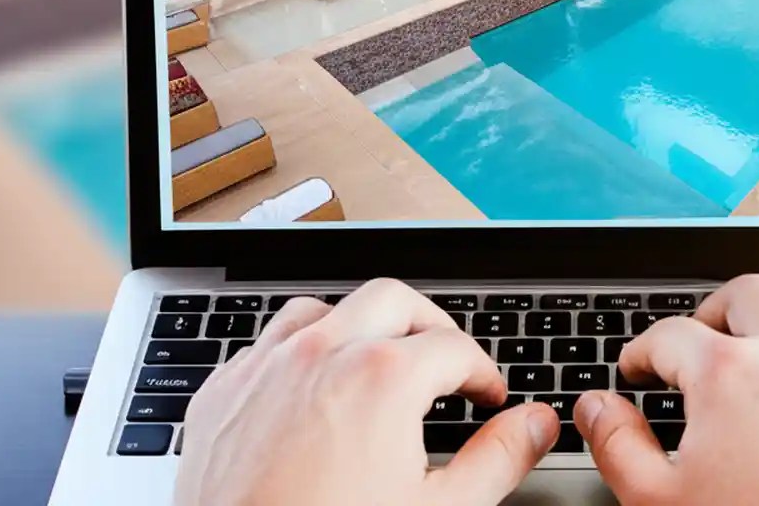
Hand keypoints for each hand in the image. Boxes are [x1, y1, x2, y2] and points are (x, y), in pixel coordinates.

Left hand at [174, 279, 560, 505]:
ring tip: (380, 362)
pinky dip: (301, 352)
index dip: (482, 371)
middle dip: (430, 326)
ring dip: (361, 327)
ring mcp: (265, 367)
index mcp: (382, 377)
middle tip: (447, 361)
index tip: (488, 394)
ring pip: (324, 310)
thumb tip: (536, 425)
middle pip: (393, 299)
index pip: (455, 347)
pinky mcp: (222, 390)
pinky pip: (268, 344)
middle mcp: (321, 353)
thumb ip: (499, 459)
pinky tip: (313, 387)